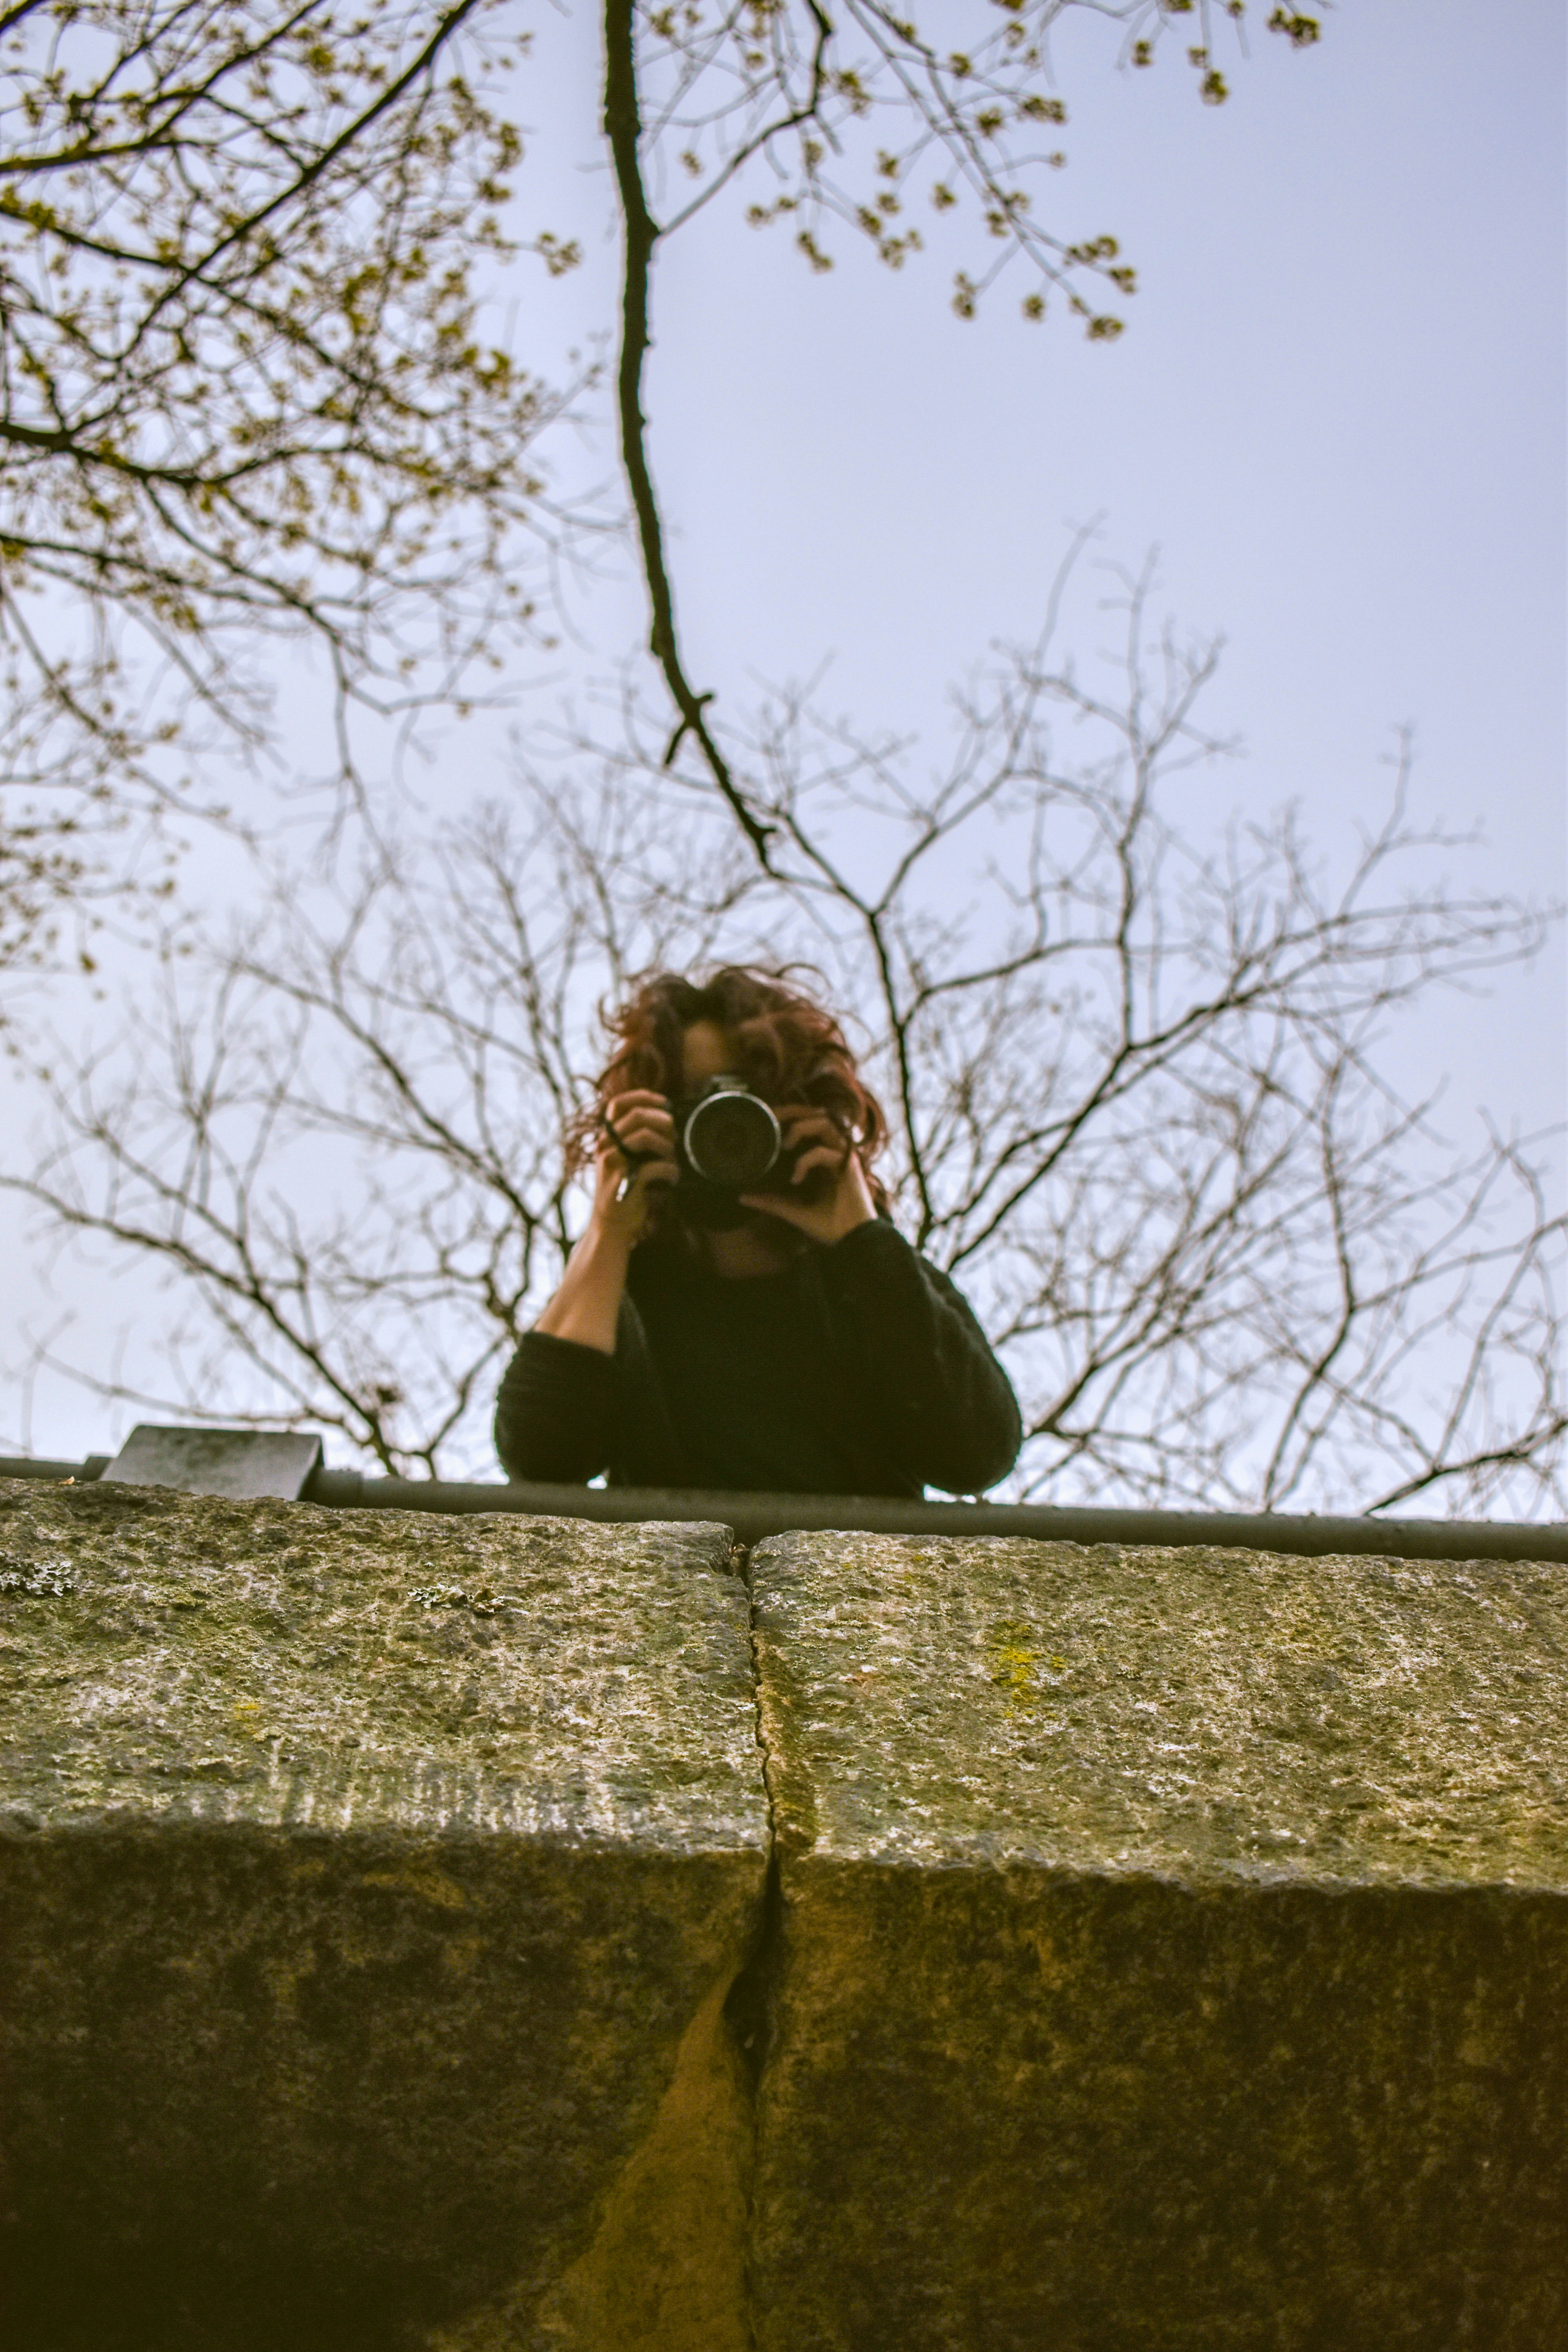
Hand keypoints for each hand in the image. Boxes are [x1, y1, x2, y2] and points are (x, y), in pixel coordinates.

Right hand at [589, 1089, 677, 1249]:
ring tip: (673, 1158)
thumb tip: (668, 1122)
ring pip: (645, 1136)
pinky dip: (671, 1170)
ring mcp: (612, 1163)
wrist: (612, 1226)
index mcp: (607, 1138)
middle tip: (675, 1134)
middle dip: (663, 1120)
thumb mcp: (627, 1160)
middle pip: (636, 1115)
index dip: (643, 1096)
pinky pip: (654, 1166)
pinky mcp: (623, 1181)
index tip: (665, 1102)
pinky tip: (673, 1177)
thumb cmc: (625, 1191)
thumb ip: (637, 1140)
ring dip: (667, 1145)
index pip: (618, 1104)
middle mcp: (605, 1146)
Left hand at [741, 1107, 876, 1245]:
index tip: (766, 1121)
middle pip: (816, 1115)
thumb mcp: (792, 1209)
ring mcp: (842, 1156)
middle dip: (793, 1112)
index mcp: (822, 1157)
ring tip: (784, 1144)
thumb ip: (770, 1201)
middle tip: (771, 1120)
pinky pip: (824, 1151)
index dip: (788, 1117)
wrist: (852, 1240)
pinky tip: (795, 1178)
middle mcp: (834, 1151)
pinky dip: (805, 1161)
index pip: (807, 1124)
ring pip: (824, 1123)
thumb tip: (742, 1197)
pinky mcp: (848, 1165)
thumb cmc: (828, 1224)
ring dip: (801, 1128)